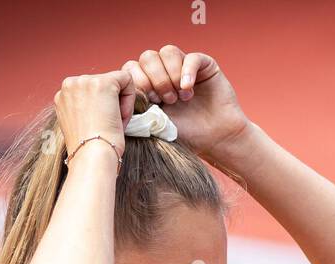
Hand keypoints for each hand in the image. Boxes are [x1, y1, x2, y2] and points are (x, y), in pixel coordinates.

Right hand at [53, 69, 134, 160]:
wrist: (91, 156)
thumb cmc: (89, 149)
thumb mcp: (80, 123)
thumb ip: (84, 108)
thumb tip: (99, 103)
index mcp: (62, 95)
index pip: (91, 92)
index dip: (102, 109)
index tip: (100, 126)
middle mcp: (69, 84)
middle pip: (103, 84)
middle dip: (111, 104)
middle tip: (109, 126)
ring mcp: (84, 81)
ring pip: (115, 82)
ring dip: (119, 103)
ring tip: (112, 123)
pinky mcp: (102, 83)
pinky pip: (126, 79)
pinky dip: (130, 98)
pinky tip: (121, 116)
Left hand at [121, 46, 250, 157]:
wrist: (215, 140)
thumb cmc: (186, 135)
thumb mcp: (154, 124)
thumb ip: (137, 109)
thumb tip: (119, 98)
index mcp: (149, 84)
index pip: (132, 68)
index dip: (138, 82)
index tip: (149, 102)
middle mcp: (165, 71)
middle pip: (147, 57)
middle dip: (154, 79)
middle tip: (166, 101)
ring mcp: (183, 66)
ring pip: (167, 52)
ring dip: (171, 76)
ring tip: (180, 97)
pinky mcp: (204, 65)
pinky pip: (191, 57)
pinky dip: (187, 71)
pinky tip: (188, 89)